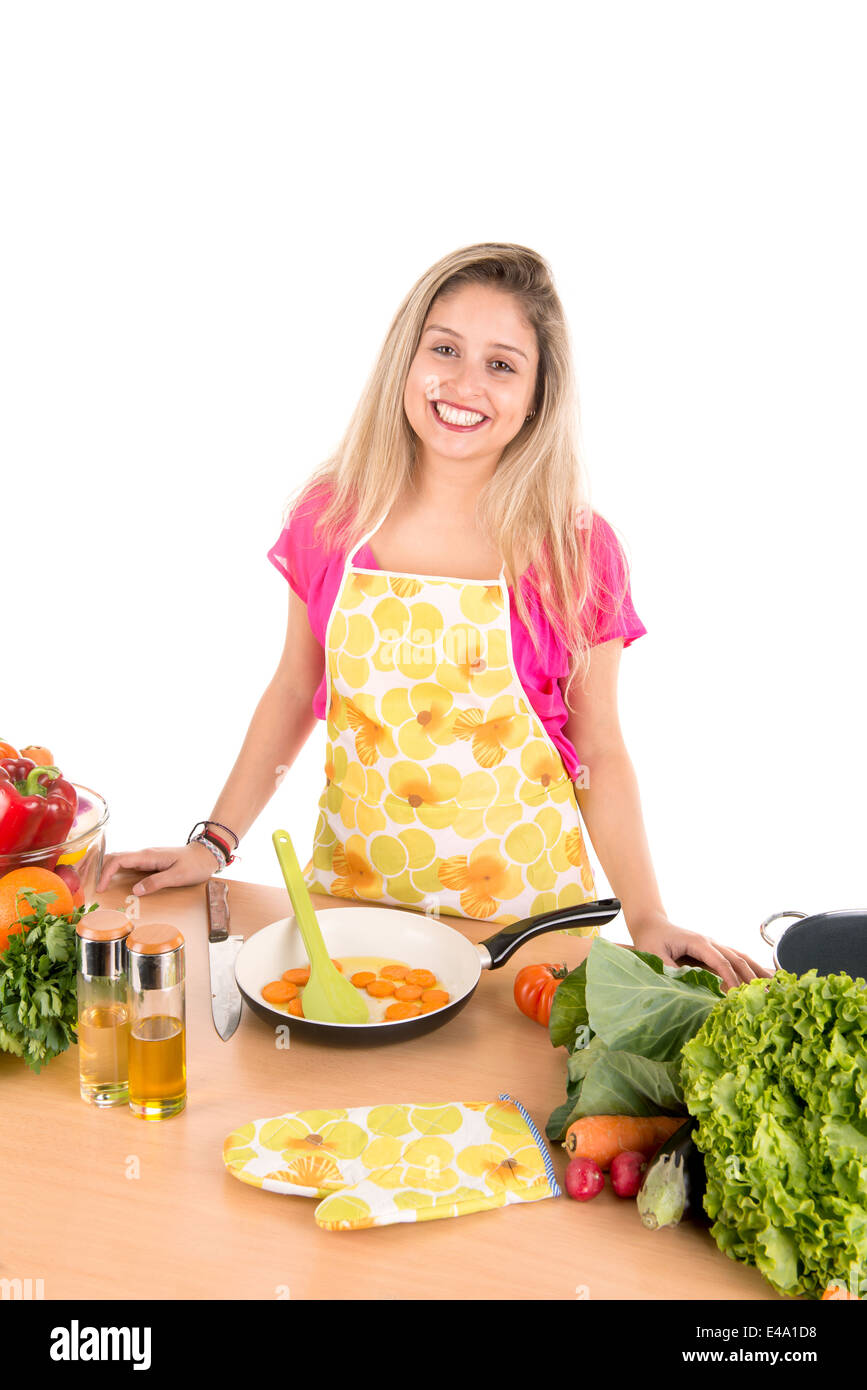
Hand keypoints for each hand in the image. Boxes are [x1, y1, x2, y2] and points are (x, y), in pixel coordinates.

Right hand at [96, 841, 219, 896]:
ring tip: (92, 882)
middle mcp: (143, 854)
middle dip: (97, 868)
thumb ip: (156, 882)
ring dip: (104, 869)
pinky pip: (126, 865)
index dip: (106, 873)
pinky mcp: (148, 862)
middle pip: (113, 857)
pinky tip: (109, 880)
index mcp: (148, 856)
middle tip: (86, 883)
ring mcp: (145, 857)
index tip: (101, 888)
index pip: (119, 860)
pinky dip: (113, 871)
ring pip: (118, 860)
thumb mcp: (177, 876)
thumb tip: (135, 890)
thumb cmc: (194, 865)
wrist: (206, 855)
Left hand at [628, 914, 772, 990]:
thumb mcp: (654, 956)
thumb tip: (686, 987)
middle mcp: (710, 942)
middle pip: (736, 959)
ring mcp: (714, 946)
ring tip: (771, 987)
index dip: (730, 979)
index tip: (737, 995)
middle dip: (750, 977)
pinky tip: (763, 978)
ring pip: (740, 958)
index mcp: (697, 942)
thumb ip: (670, 970)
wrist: (651, 925)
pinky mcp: (713, 951)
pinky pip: (736, 959)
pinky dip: (751, 968)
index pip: (720, 962)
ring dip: (755, 971)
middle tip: (763, 995)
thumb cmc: (651, 940)